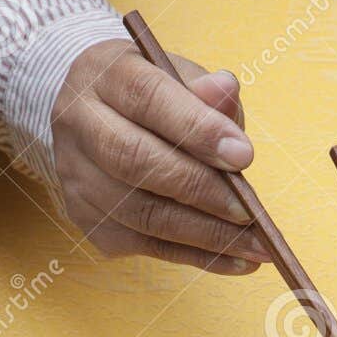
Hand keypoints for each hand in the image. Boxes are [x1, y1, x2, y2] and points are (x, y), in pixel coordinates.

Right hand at [52, 40, 269, 274]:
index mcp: (104, 75)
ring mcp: (79, 178)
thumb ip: (204, 90)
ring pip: (144, 214)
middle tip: (250, 211)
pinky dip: (198, 257)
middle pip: (136, 161)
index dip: (197, 128)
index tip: (244, 156)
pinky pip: (149, 246)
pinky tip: (237, 261)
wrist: (91, 121)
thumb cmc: (149, 98)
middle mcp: (80, 125)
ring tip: (257, 246)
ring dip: (207, 235)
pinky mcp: (89, 221)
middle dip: (201, 189)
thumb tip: (227, 92)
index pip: (147, 97)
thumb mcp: (176, 77)